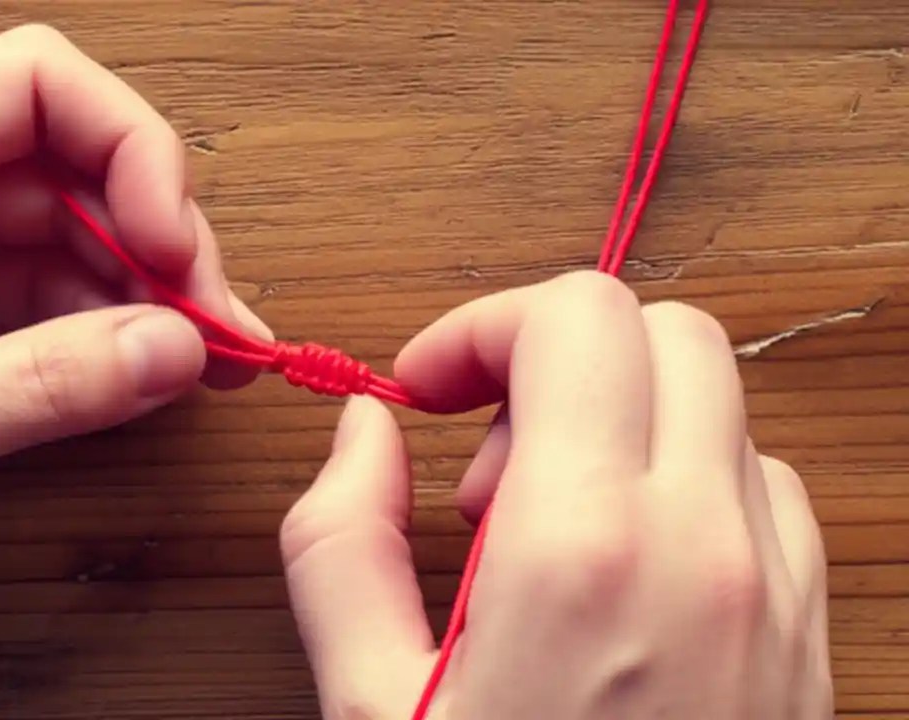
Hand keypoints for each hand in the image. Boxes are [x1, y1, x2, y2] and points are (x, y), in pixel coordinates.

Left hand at [0, 24, 269, 713]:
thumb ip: (40, 383)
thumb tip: (176, 348)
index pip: (29, 87)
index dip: (125, 143)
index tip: (173, 240)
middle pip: (68, 170)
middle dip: (157, 235)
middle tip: (216, 325)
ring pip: (66, 249)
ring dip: (145, 297)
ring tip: (208, 361)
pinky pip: (44, 321)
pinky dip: (106, 347)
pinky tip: (147, 381)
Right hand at [280, 272, 831, 718]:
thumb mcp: (365, 706)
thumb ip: (339, 544)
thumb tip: (360, 440)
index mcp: (582, 554)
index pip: (576, 318)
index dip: (484, 326)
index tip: (434, 387)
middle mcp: (706, 553)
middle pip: (663, 334)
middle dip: (556, 360)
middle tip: (488, 461)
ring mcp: (777, 596)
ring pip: (721, 408)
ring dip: (624, 426)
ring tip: (549, 529)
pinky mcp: (808, 639)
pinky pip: (764, 495)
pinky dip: (687, 487)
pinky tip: (621, 572)